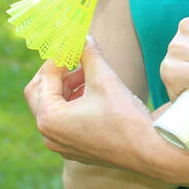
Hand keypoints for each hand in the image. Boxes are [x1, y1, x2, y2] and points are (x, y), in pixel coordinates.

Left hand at [24, 36, 162, 176]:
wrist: (149, 152)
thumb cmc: (126, 118)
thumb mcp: (105, 79)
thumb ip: (89, 55)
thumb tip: (83, 37)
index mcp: (49, 118)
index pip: (45, 77)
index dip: (60, 57)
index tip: (73, 44)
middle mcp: (49, 135)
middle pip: (39, 94)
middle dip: (57, 73)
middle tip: (75, 58)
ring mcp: (60, 145)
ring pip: (53, 107)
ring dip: (67, 87)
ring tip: (89, 74)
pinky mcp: (74, 149)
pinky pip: (64, 121)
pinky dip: (73, 104)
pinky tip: (94, 93)